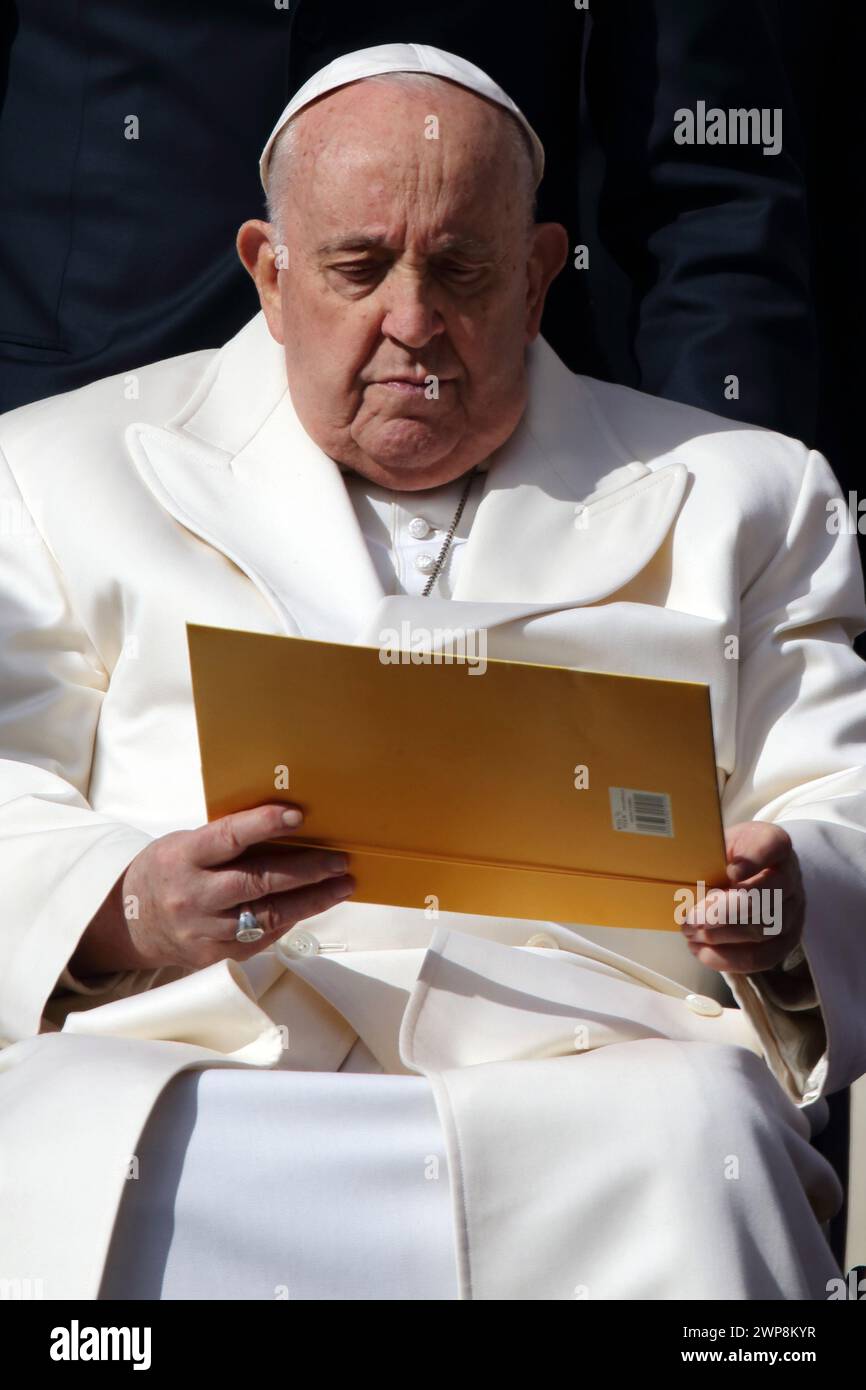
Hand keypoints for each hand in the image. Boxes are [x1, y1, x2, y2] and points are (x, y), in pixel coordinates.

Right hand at [74, 803, 354, 973]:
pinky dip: (290, 919)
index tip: (298, 816)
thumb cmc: (169, 870)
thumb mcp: (186, 843)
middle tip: (340, 860)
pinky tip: (312, 905)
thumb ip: (227, 839)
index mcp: (182, 857)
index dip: (264, 825)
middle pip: (258, 882)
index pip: (228, 838)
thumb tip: (288, 826)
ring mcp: (204, 931)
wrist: (132, 922)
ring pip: (268, 915)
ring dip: (312, 900)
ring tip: (341, 885)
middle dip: (307, 870)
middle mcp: (192, 896)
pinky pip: (263, 937)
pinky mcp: (216, 956)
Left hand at [680, 821, 804, 975]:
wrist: (749, 873)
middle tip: (690, 920)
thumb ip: (706, 854)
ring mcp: (793, 910)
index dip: (753, 860)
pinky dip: (729, 959)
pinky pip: (763, 957)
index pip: (772, 846)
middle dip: (722, 913)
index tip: (731, 872)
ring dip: (721, 937)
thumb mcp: (718, 843)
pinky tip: (703, 952)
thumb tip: (681, 872)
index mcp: (774, 843)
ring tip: (691, 935)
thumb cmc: (728, 857)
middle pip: (765, 898)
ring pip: (762, 930)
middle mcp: (791, 876)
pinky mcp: (787, 940)